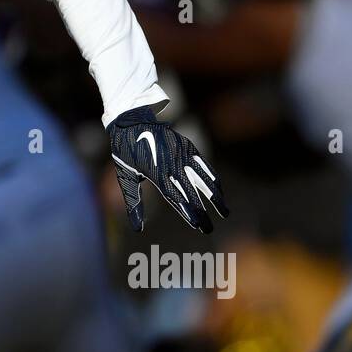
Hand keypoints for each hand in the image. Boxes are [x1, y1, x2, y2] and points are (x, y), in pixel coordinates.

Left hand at [107, 106, 227, 233]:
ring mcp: (181, 153)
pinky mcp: (187, 146)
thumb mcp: (125, 178)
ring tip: (225, 212)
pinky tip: (219, 192)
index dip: (186, 211)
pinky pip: (204, 165)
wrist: (131, 122)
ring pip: (203, 178)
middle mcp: (171, 162)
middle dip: (201, 211)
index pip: (174, 195)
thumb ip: (134, 204)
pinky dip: (213, 179)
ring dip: (215, 196)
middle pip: (190, 191)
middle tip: (209, 230)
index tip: (196, 225)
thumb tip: (138, 229)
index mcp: (155, 171)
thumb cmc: (126, 153)